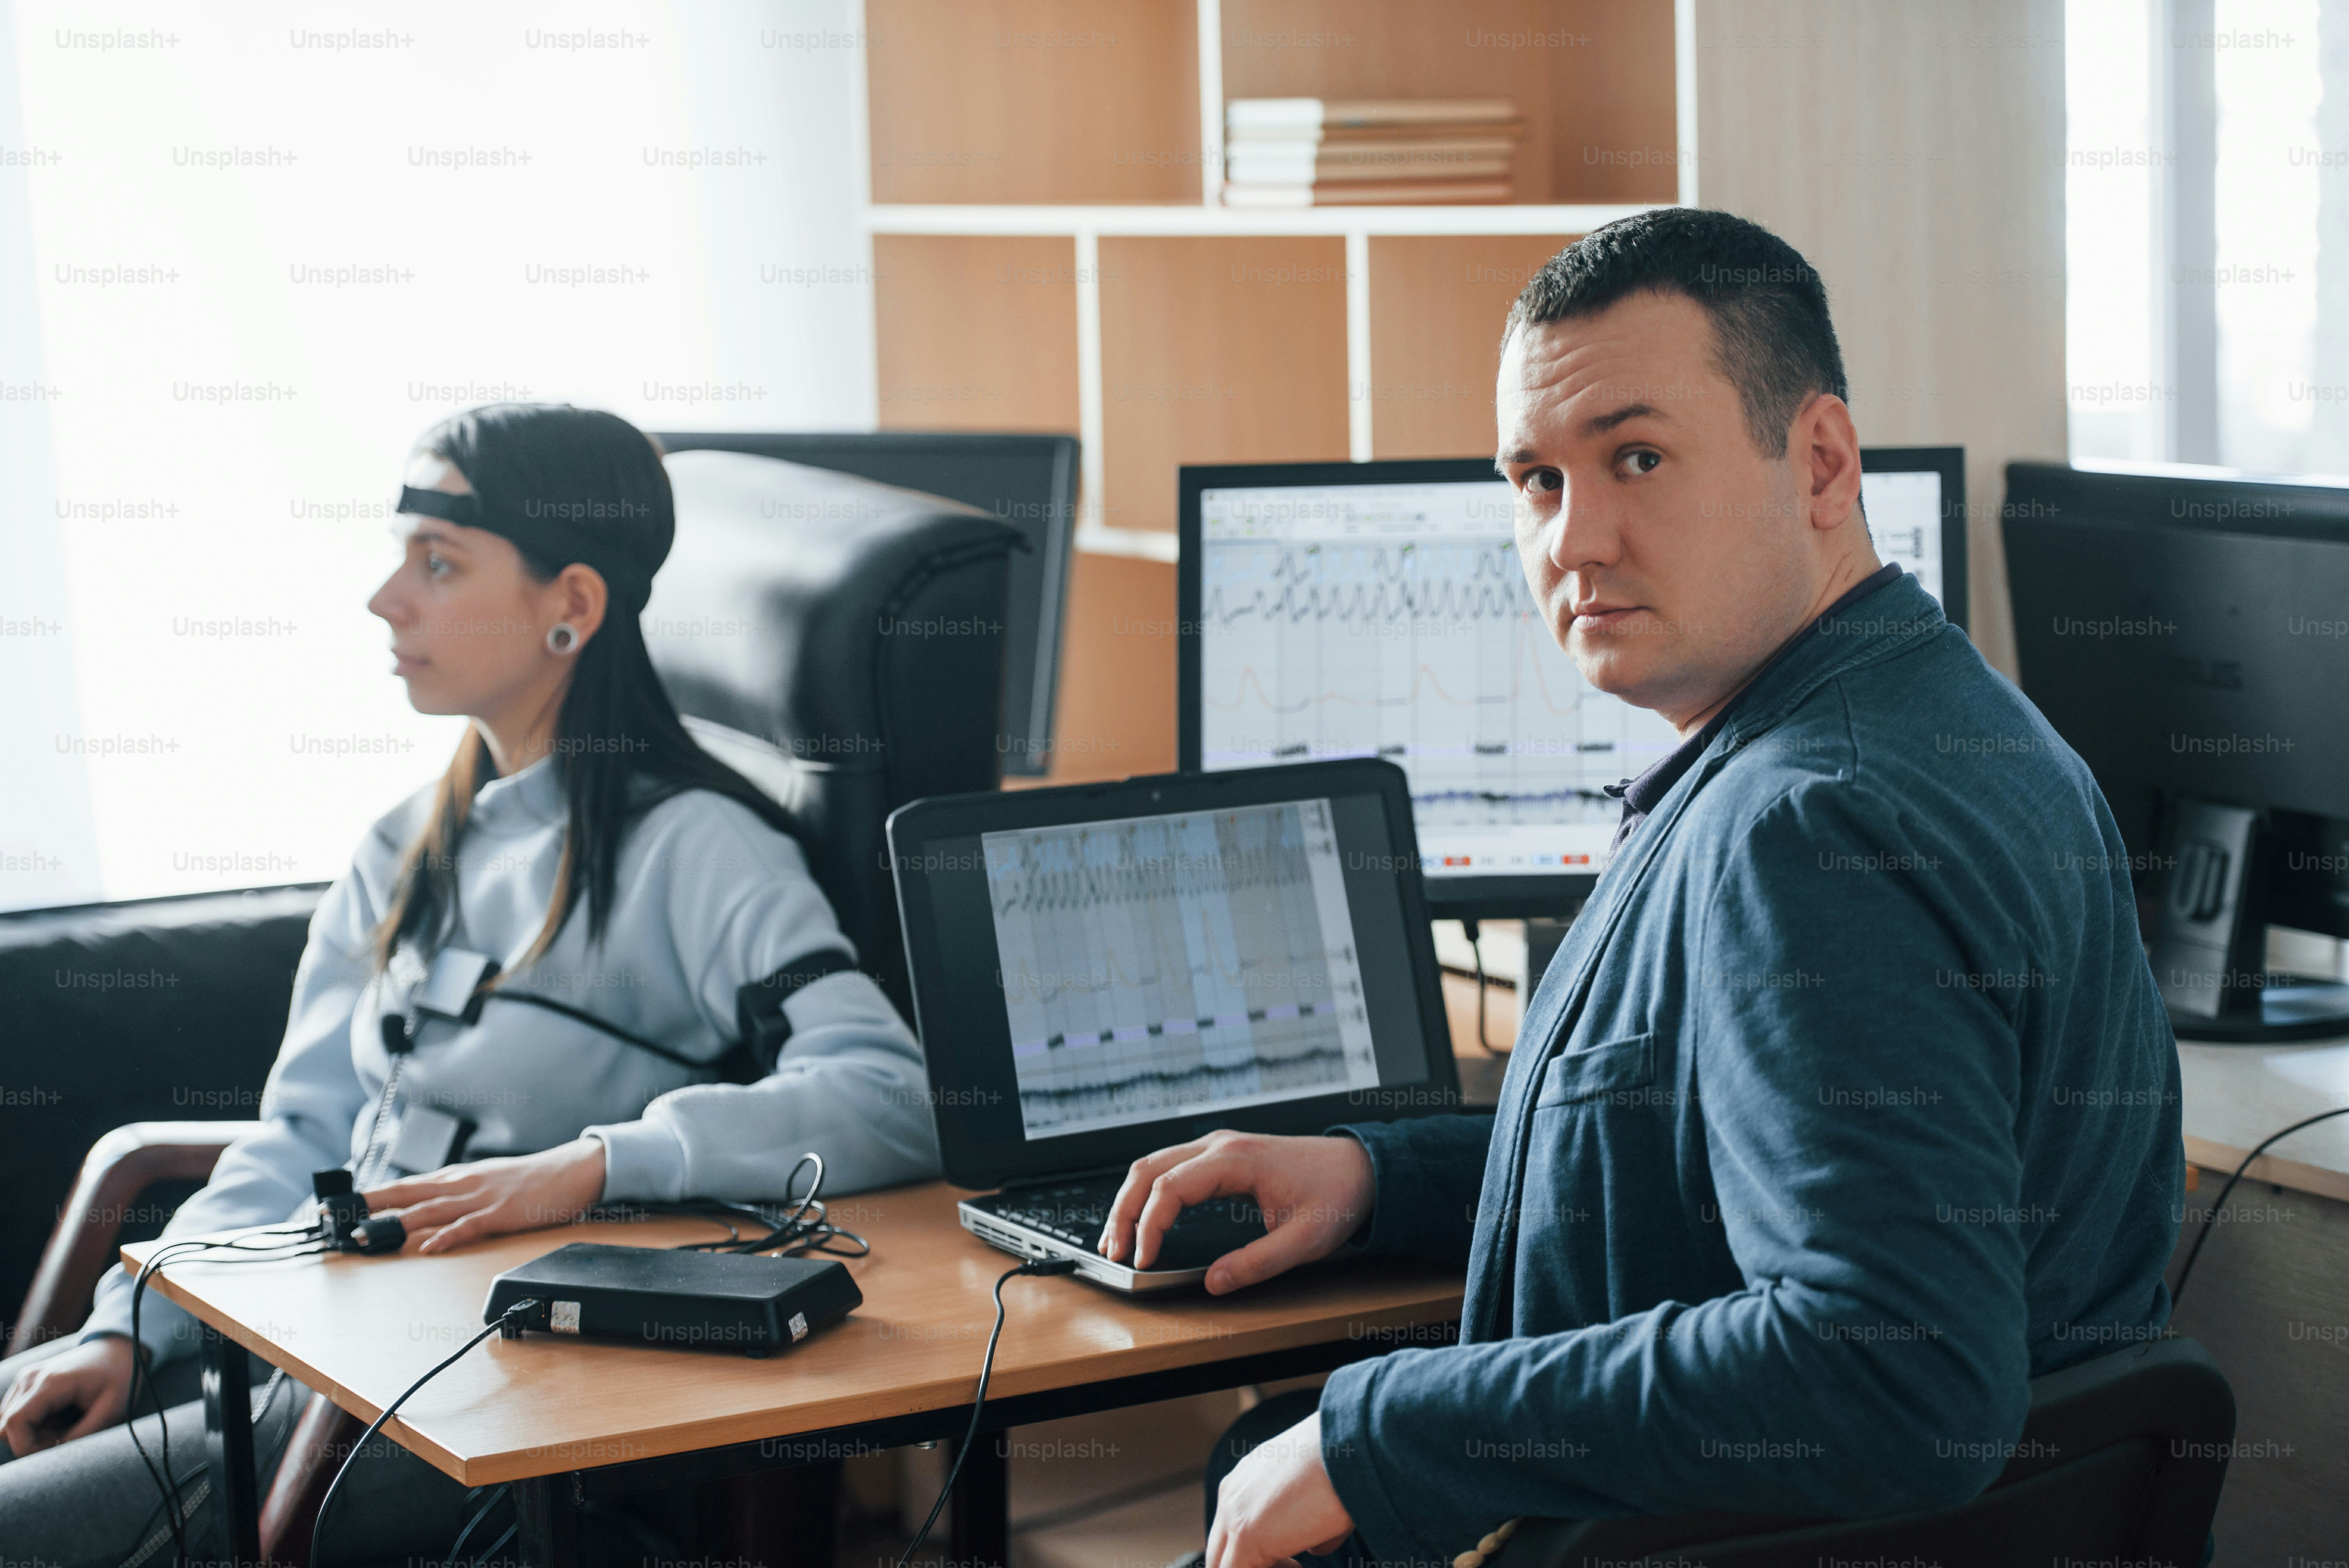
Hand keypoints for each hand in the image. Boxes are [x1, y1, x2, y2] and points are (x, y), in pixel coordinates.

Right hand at [0, 1335, 133, 1456]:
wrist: (121, 1349)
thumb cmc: (120, 1378)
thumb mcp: (110, 1411)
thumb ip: (78, 1437)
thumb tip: (50, 1459)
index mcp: (50, 1382)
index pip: (15, 1424)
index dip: (27, 1447)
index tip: (56, 1450)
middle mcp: (30, 1378)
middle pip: (7, 1428)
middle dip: (33, 1441)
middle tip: (68, 1434)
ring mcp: (26, 1379)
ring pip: (9, 1424)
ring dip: (34, 1433)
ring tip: (67, 1424)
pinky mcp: (27, 1383)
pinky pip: (17, 1415)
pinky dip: (35, 1424)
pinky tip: (60, 1417)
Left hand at [361, 1139, 606, 1254]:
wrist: (569, 1170)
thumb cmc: (528, 1179)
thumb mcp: (484, 1179)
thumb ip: (454, 1193)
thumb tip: (423, 1210)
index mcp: (457, 1176)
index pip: (406, 1185)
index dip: (372, 1195)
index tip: (343, 1205)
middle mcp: (462, 1183)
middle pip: (408, 1194)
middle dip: (372, 1207)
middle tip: (340, 1220)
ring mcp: (481, 1197)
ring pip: (431, 1209)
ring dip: (396, 1223)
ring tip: (368, 1235)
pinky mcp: (501, 1213)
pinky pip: (469, 1226)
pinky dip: (446, 1237)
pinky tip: (428, 1247)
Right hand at [1098, 1130, 1373, 1294]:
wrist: (1362, 1167)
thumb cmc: (1337, 1196)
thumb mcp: (1304, 1240)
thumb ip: (1258, 1263)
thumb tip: (1214, 1283)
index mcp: (1236, 1159)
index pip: (1170, 1188)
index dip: (1149, 1226)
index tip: (1143, 1260)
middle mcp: (1220, 1145)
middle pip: (1148, 1170)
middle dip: (1123, 1212)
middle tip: (1113, 1252)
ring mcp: (1218, 1147)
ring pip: (1154, 1165)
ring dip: (1130, 1201)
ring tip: (1116, 1240)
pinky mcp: (1221, 1156)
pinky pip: (1170, 1168)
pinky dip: (1148, 1193)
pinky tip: (1142, 1219)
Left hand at [1207, 1411, 1353, 1567]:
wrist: (1349, 1447)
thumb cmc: (1341, 1465)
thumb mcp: (1315, 1492)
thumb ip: (1305, 1522)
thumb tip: (1314, 1548)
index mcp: (1243, 1480)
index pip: (1231, 1531)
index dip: (1257, 1554)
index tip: (1294, 1560)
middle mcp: (1231, 1493)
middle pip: (1220, 1549)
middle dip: (1250, 1563)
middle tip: (1294, 1564)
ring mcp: (1233, 1513)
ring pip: (1222, 1562)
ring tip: (1297, 1566)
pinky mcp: (1246, 1535)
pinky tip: (1298, 1566)